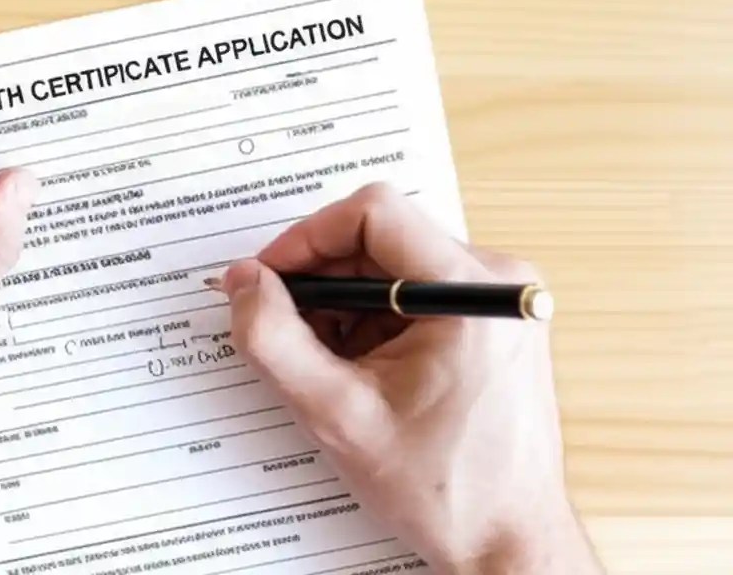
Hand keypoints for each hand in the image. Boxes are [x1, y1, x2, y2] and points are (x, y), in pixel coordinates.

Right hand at [221, 184, 601, 574]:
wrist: (507, 539)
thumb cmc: (446, 489)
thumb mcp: (337, 416)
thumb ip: (275, 341)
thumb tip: (244, 283)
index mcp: (473, 295)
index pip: (373, 213)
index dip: (306, 238)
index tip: (269, 278)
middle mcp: (498, 282)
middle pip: (381, 236)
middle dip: (321, 280)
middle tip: (286, 331)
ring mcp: (500, 300)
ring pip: (393, 264)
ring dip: (344, 305)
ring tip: (330, 365)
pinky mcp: (492, 318)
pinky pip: (415, 290)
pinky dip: (372, 320)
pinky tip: (360, 369)